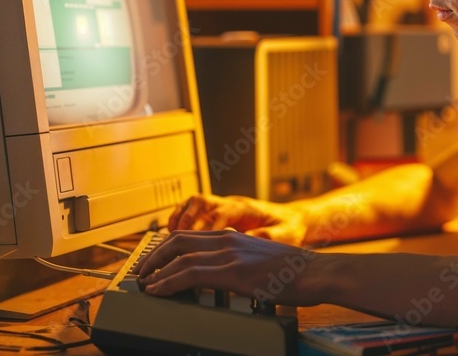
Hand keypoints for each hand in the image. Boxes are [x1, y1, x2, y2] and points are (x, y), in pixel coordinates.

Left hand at [134, 230, 324, 305]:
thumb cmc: (294, 272)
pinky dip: (169, 281)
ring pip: (179, 256)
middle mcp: (227, 240)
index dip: (164, 248)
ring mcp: (230, 254)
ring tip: (144, 284)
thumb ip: (239, 264)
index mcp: (233, 236)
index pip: (188, 236)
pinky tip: (159, 289)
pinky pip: (191, 273)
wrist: (317, 272)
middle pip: (177, 241)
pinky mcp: (234, 271)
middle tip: (140, 273)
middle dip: (152, 257)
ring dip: (155, 271)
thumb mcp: (260, 261)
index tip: (152, 263)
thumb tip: (223, 278)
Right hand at [169, 194, 307, 244]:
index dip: (205, 230)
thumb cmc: (290, 228)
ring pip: (192, 205)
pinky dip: (179, 221)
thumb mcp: (286, 235)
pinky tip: (171, 240)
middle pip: (199, 206)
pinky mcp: (219, 212)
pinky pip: (192, 210)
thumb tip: (249, 238)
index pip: (221, 213)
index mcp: (246, 207)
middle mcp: (231, 202)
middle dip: (180, 229)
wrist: (295, 218)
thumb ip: (268, 237)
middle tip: (164, 253)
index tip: (195, 251)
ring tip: (162, 245)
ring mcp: (223, 204)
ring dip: (177, 222)